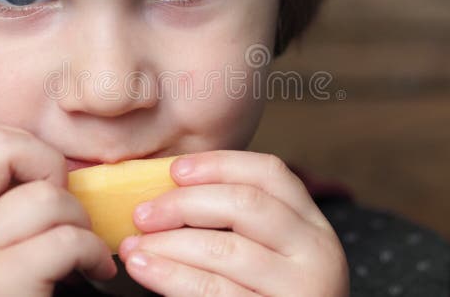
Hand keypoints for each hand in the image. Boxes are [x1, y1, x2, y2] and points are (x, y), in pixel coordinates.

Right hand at [0, 121, 115, 296]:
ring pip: (46, 197)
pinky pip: (66, 239)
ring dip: (81, 221)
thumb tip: (49, 162)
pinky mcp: (1, 281)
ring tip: (83, 249)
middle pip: (2, 144)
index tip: (39, 183)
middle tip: (61, 205)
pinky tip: (95, 271)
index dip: (22, 148)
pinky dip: (94, 253)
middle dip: (49, 165)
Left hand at [117, 150, 347, 296]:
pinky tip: (145, 268)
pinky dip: (170, 275)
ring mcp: (299, 288)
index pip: (270, 174)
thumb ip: (237, 223)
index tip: (175, 170)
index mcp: (311, 225)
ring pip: (224, 249)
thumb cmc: (264, 295)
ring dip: (168, 243)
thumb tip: (170, 191)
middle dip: (184, 204)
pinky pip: (213, 290)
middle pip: (246, 204)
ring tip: (134, 246)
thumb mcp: (271, 254)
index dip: (219, 165)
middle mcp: (316, 252)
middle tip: (142, 213)